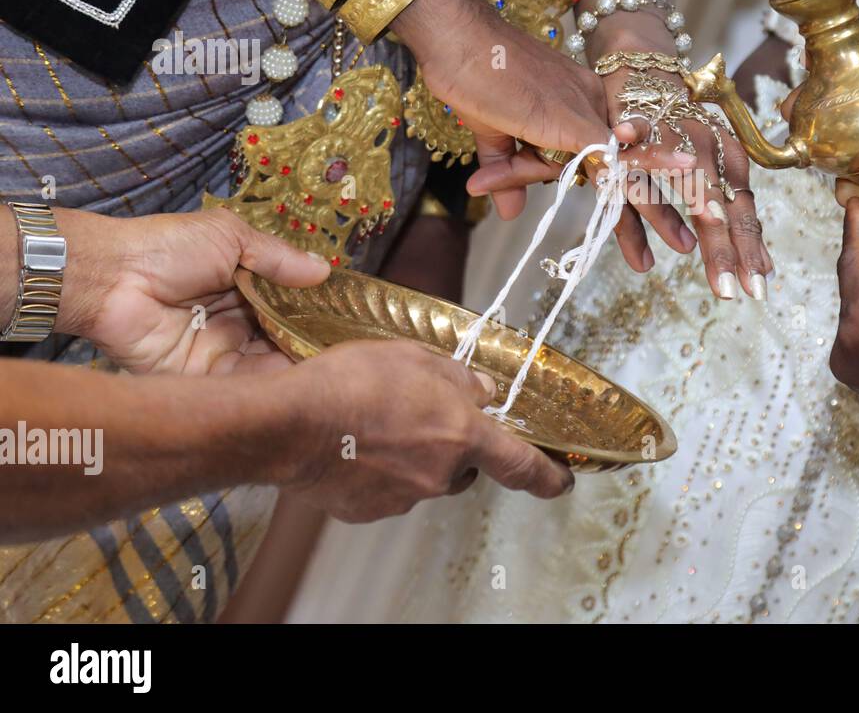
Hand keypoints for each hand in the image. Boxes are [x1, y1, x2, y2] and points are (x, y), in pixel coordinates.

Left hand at [65, 207, 329, 374]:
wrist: (111, 277)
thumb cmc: (167, 248)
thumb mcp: (231, 238)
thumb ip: (278, 258)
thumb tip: (324, 272)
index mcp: (242, 288)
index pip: (287, 307)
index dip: (313, 314)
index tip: (347, 322)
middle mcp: (234, 323)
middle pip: (282, 339)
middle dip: (310, 344)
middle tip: (348, 351)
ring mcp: (219, 352)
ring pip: (268, 365)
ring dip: (295, 366)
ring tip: (333, 369)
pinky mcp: (201, 378)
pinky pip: (241, 385)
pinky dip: (269, 385)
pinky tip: (298, 382)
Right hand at [281, 340, 573, 519]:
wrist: (289, 423)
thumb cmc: (351, 383)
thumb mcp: (414, 357)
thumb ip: (456, 378)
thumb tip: (481, 391)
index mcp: (462, 435)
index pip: (520, 463)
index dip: (545, 475)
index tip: (560, 482)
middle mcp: (439, 474)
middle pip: (463, 467)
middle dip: (451, 446)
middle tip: (419, 416)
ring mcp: (402, 497)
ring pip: (421, 478)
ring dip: (410, 455)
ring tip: (374, 423)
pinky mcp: (367, 511)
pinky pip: (384, 490)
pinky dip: (376, 471)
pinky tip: (352, 444)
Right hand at [462, 22, 776, 300]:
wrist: (456, 39)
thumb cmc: (469, 75)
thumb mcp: (491, 133)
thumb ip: (507, 168)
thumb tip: (506, 211)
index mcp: (576, 111)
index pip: (609, 162)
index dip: (628, 196)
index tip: (641, 225)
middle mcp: (591, 110)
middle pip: (633, 168)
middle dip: (658, 210)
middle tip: (684, 244)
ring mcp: (586, 115)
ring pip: (632, 169)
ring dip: (656, 208)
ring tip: (685, 242)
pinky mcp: (573, 122)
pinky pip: (611, 160)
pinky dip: (632, 184)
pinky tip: (652, 203)